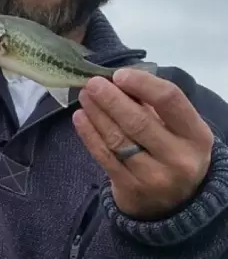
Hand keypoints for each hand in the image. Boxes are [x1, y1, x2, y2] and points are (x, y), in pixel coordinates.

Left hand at [72, 69, 213, 219]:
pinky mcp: (130, 190)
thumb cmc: (172, 149)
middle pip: (138, 121)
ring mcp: (154, 177)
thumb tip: (115, 80)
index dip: (142, 83)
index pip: (169, 100)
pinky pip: (104, 156)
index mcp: (195, 135)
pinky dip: (89, 134)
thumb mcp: (176, 128)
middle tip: (92, 83)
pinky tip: (80, 117)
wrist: (174, 202)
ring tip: (84, 96)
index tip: (119, 74)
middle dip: (110, 99)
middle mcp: (178, 158)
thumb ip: (151, 104)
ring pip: (117, 139)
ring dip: (96, 113)